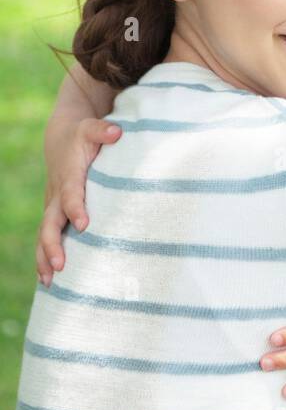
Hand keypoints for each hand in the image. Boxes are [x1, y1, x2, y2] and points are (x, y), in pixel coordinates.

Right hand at [36, 117, 121, 285]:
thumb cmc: (83, 136)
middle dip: (53, 244)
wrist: (61, 139)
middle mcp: (57, 195)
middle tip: (60, 265)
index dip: (76, 208)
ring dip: (44, 257)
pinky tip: (48, 281)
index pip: (71, 194)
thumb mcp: (92, 128)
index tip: (84, 225)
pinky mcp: (53, 215)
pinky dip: (44, 259)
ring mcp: (52, 207)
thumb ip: (103, 130)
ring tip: (49, 280)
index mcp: (69, 176)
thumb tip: (118, 132)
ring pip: (44, 235)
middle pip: (50, 222)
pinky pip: (45, 239)